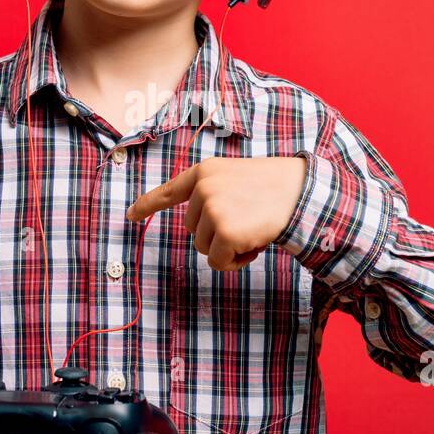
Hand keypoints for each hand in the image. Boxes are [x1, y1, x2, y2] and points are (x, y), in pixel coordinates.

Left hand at [125, 156, 307, 270]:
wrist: (303, 193)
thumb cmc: (275, 189)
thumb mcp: (237, 180)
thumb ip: (213, 195)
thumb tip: (198, 226)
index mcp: (205, 172)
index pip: (169, 191)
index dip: (147, 204)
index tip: (129, 216)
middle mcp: (203, 188)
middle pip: (192, 230)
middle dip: (217, 234)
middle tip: (247, 221)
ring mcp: (212, 209)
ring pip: (203, 248)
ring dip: (227, 248)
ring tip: (253, 230)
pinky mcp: (224, 232)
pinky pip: (217, 261)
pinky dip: (235, 261)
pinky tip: (254, 245)